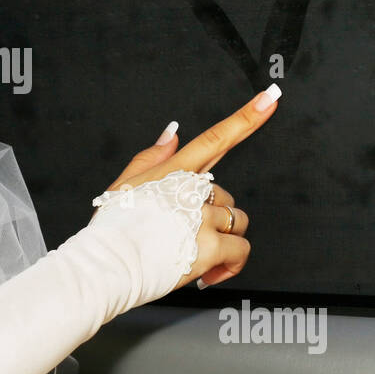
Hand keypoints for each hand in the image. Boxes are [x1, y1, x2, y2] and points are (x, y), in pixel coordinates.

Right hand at [97, 86, 280, 289]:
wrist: (105, 266)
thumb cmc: (110, 231)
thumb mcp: (123, 186)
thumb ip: (151, 158)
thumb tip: (172, 135)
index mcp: (173, 172)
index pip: (215, 139)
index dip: (246, 118)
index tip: (269, 100)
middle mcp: (192, 189)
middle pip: (225, 195)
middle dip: (212, 217)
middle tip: (184, 237)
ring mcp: (203, 216)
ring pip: (236, 221)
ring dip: (222, 240)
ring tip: (195, 257)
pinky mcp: (211, 245)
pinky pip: (241, 250)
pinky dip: (231, 265)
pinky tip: (208, 273)